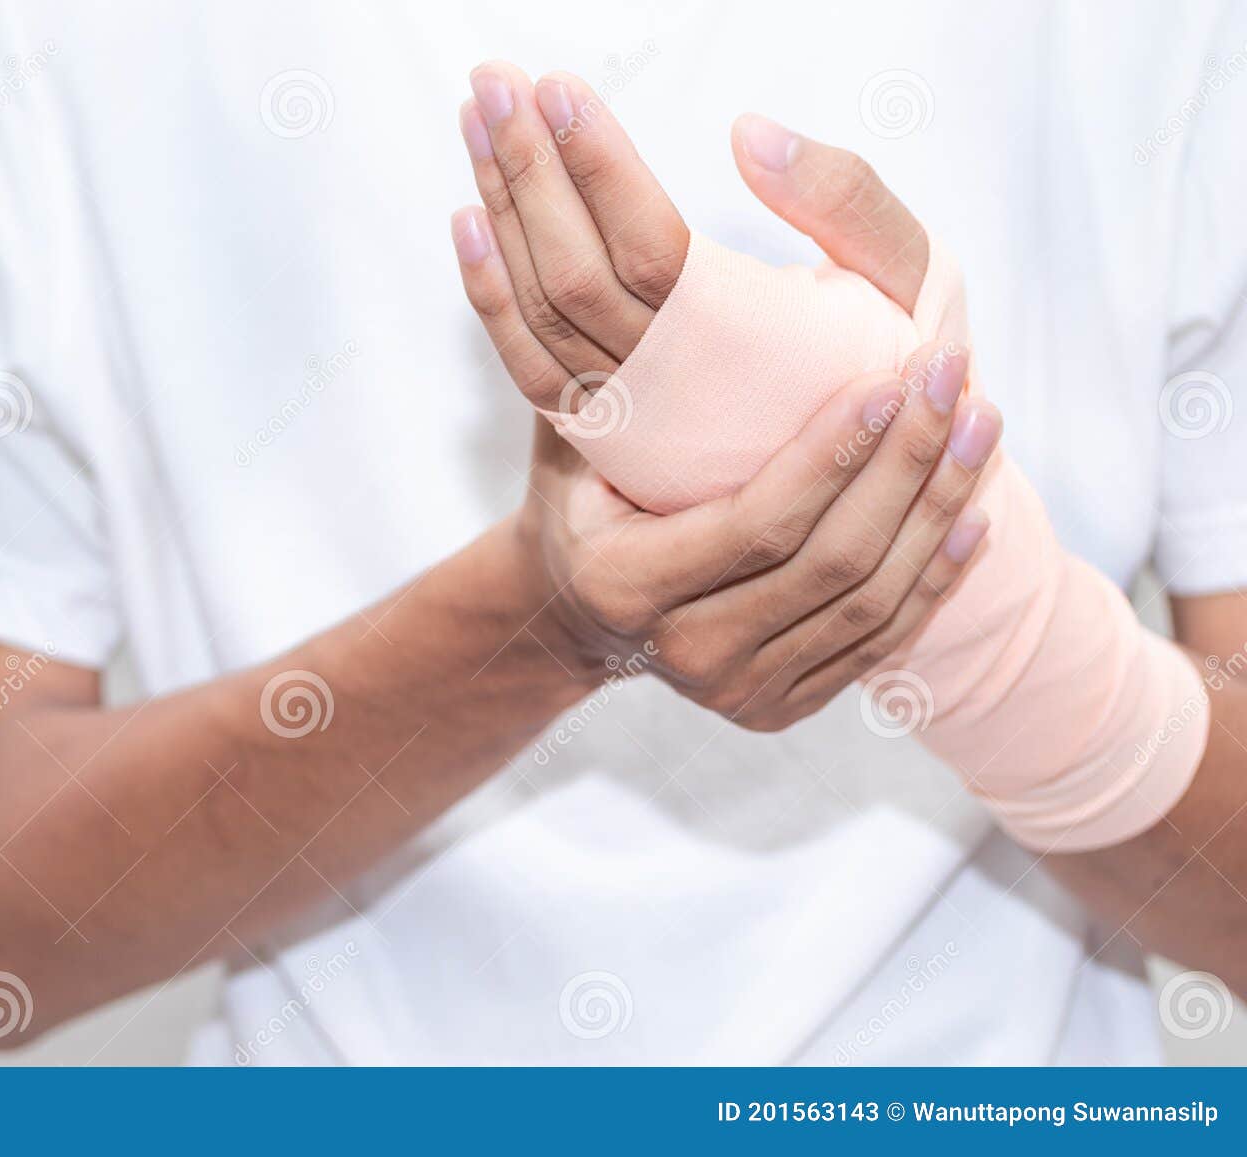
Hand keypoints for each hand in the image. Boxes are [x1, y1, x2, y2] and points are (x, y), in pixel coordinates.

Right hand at [455, 63, 1001, 728]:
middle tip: (957, 379)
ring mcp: (738, 693)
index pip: (754, 526)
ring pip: (867, 606)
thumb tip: (608, 193)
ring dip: (939, 512)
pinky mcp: (784, 705)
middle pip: (827, 566)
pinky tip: (974, 513)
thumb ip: (608, 331)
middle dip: (907, 470)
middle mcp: (682, 657)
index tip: (893, 376)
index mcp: (624, 584)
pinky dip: (935, 576)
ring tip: (982, 424)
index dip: (833, 456)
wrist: (580, 610)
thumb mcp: (577, 415)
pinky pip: (879, 643)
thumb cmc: (585, 485)